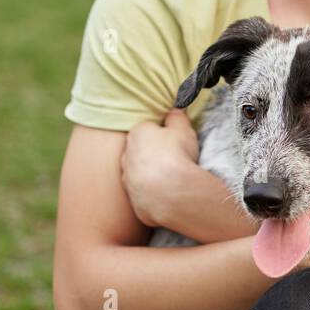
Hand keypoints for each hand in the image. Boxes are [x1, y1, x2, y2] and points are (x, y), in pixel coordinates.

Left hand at [121, 108, 199, 227]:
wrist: (169, 192)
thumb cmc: (176, 156)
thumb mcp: (183, 129)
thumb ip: (177, 118)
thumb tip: (175, 110)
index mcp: (138, 133)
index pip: (147, 129)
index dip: (162, 133)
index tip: (174, 140)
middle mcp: (127, 155)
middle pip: (139, 151)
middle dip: (153, 153)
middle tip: (173, 159)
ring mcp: (127, 179)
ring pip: (138, 172)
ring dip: (151, 174)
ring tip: (171, 179)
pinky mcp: (132, 199)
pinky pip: (142, 193)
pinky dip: (152, 193)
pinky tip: (167, 194)